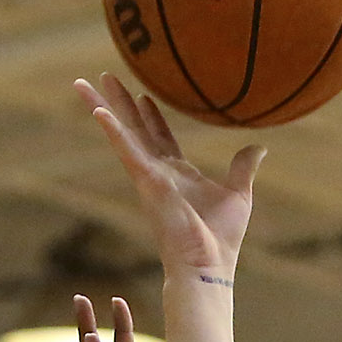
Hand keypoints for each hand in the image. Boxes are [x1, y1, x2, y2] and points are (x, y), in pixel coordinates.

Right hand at [78, 75, 263, 275]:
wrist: (209, 264)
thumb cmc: (222, 239)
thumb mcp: (239, 193)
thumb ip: (243, 168)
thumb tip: (259, 148)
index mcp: (178, 174)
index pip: (161, 137)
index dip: (152, 115)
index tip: (144, 94)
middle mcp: (158, 172)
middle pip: (134, 129)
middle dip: (119, 103)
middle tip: (105, 77)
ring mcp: (148, 176)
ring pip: (121, 133)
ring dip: (102, 107)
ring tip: (83, 83)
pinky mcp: (146, 182)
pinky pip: (126, 151)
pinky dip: (112, 131)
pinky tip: (98, 111)